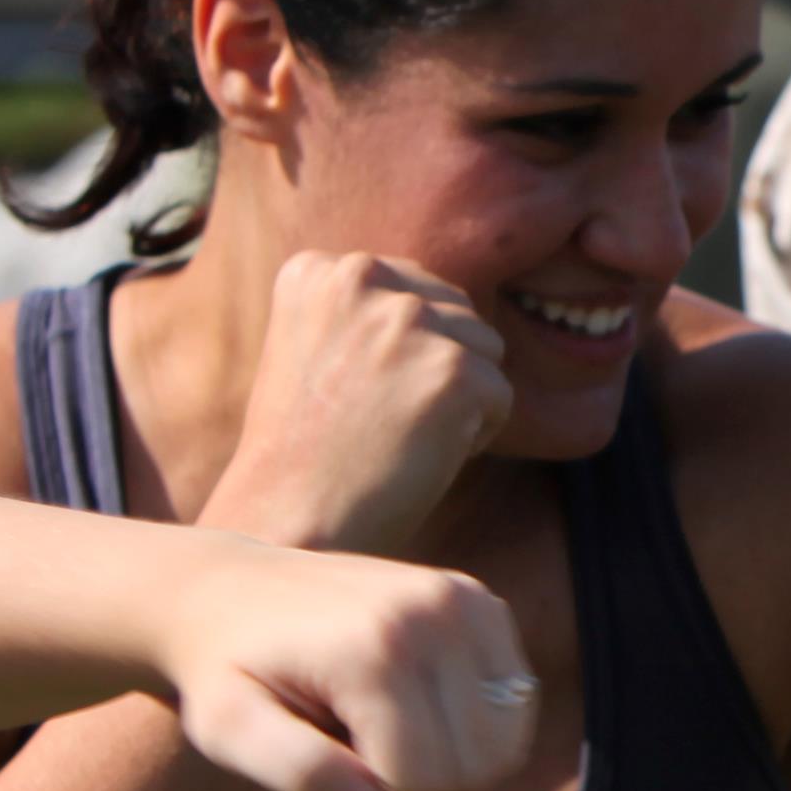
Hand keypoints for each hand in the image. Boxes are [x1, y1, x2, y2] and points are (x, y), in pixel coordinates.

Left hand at [151, 532, 540, 790]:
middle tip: (353, 737)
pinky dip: (472, 718)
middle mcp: (434, 615)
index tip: (322, 751)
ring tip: (385, 717)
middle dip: (416, 776)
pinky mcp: (480, 600)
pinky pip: (514, 702)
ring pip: (503, 741)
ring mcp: (465, 601)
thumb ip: (296, 772)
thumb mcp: (227, 730)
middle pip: (473, 767)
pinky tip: (415, 694)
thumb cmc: (227, 670)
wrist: (229, 586)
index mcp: (373, 651)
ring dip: (448, 750)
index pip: (421, 784)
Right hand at [202, 253, 511, 555]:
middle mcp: (362, 276)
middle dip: (436, 369)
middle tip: (375, 424)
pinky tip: (418, 458)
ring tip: (396, 438)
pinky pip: (502, 397)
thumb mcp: (315, 351)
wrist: (288, 521)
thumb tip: (450, 303)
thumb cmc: (305, 453)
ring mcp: (409, 320)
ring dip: (460, 398)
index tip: (350, 395)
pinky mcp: (453, 370)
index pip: (413, 289)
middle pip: (456, 312)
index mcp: (320, 269)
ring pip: (485, 350)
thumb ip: (370, 313)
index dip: (400, 353)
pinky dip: (475, 436)